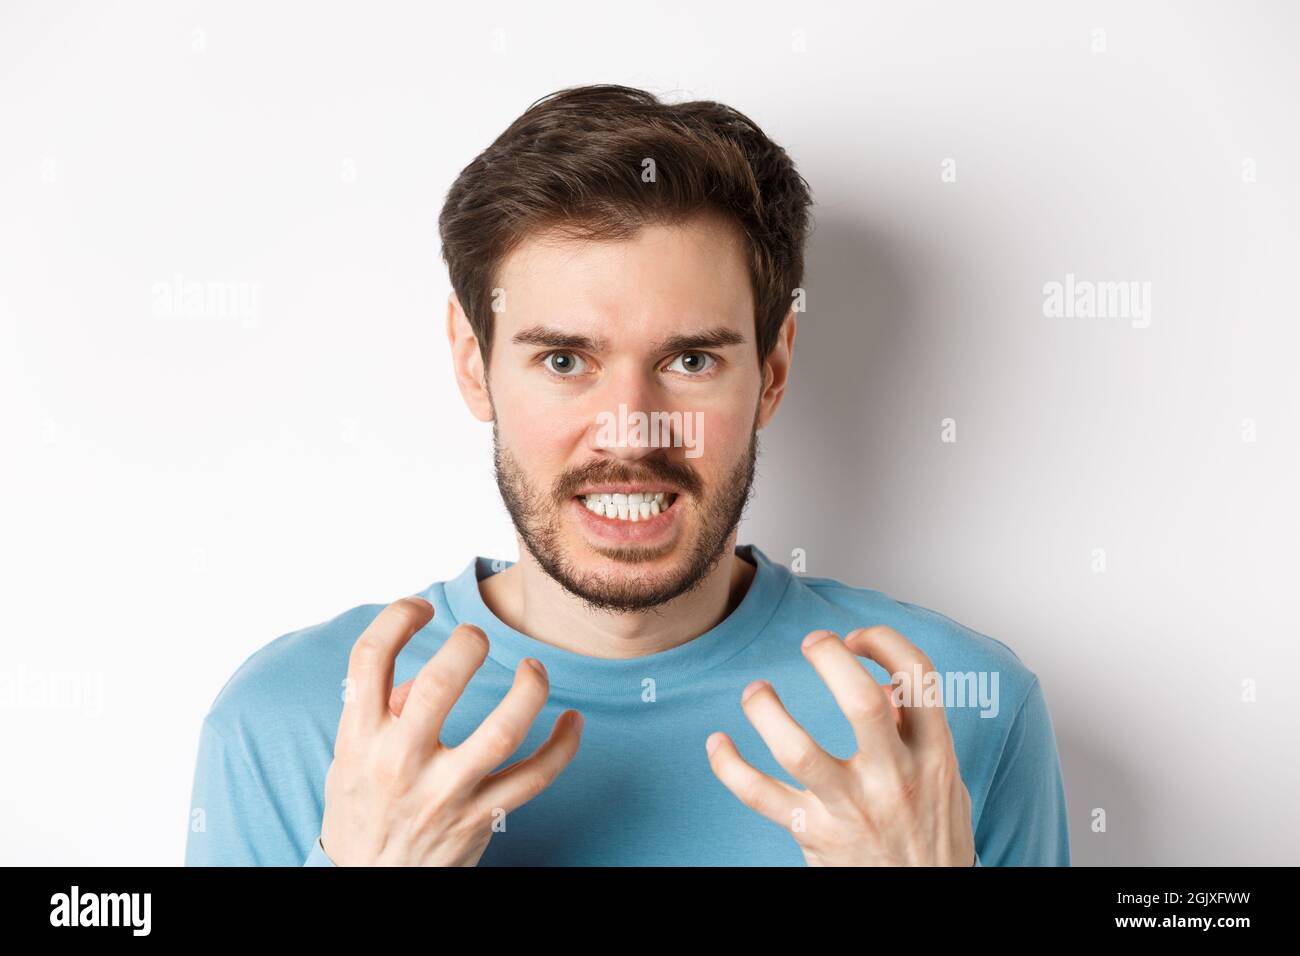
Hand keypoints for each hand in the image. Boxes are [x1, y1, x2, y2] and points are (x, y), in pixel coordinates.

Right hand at [319, 596, 583, 864]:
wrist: (369, 887)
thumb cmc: (362, 810)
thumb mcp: (349, 758)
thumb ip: (378, 711)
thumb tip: (414, 678)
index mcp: (359, 738)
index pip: (370, 657)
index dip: (399, 616)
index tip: (421, 608)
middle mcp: (399, 762)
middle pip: (440, 684)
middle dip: (468, 644)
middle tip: (478, 637)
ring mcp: (443, 793)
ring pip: (502, 731)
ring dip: (529, 689)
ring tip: (534, 669)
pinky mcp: (481, 818)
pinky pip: (535, 777)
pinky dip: (563, 746)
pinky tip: (572, 721)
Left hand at [705, 625, 974, 865]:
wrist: (924, 902)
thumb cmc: (932, 839)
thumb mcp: (944, 781)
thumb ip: (917, 732)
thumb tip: (883, 685)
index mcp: (934, 755)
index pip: (918, 677)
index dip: (884, 642)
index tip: (857, 639)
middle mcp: (894, 779)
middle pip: (862, 703)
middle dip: (831, 659)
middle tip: (813, 642)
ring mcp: (852, 808)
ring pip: (798, 750)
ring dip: (767, 711)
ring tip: (756, 691)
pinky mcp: (814, 834)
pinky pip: (760, 795)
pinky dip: (730, 766)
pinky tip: (717, 743)